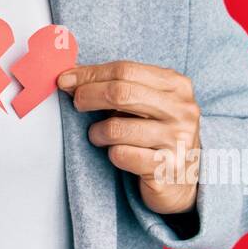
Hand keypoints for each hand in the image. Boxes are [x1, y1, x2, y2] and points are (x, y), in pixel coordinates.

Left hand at [57, 60, 200, 215]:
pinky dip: (111, 154)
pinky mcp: (167, 167)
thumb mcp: (146, 103)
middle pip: (121, 93)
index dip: (90, 73)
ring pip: (116, 128)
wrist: (181, 178)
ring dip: (97, 132)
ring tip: (98, 136)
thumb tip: (72, 78)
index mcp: (176, 86)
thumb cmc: (155, 134)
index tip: (66, 79)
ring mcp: (177, 140)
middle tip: (75, 103)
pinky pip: (121, 155)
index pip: (125, 70)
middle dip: (88, 95)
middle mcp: (182, 110)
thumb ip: (117, 86)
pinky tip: (116, 154)